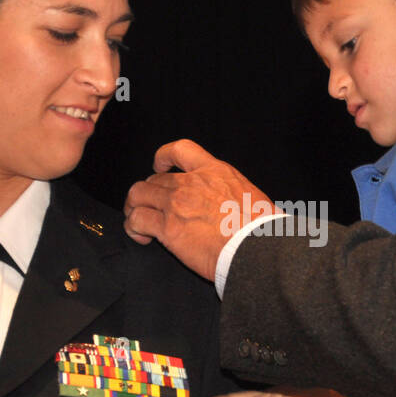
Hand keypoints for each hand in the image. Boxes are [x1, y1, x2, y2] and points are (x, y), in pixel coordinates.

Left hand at [123, 139, 274, 281]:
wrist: (258, 246)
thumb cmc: (262, 228)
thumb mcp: (249, 196)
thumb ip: (229, 194)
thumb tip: (229, 207)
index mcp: (215, 171)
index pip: (181, 150)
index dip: (163, 157)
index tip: (159, 167)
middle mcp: (192, 183)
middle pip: (154, 180)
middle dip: (148, 194)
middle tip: (150, 209)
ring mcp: (177, 203)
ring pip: (138, 194)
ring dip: (134, 207)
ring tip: (138, 222)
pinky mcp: (167, 227)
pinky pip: (136, 220)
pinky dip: (133, 228)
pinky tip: (142, 238)